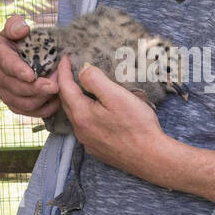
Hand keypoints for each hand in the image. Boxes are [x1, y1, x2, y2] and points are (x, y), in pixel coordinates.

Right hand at [0, 15, 60, 118]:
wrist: (19, 54)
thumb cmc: (20, 40)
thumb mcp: (15, 27)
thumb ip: (15, 25)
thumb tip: (22, 30)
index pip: (6, 64)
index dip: (18, 71)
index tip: (31, 75)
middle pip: (16, 88)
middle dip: (37, 88)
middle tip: (56, 84)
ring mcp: (6, 94)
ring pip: (24, 103)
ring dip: (43, 98)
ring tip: (59, 89)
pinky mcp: (16, 105)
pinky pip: (30, 112)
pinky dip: (45, 109)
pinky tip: (58, 101)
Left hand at [55, 55, 167, 177]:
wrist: (150, 157)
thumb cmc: (137, 126)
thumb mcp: (116, 95)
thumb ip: (95, 80)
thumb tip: (82, 70)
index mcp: (82, 114)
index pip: (65, 87)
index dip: (63, 70)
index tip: (64, 57)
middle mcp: (80, 130)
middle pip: (66, 102)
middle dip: (65, 85)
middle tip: (68, 70)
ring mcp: (88, 141)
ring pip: (75, 116)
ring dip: (74, 100)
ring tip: (80, 88)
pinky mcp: (97, 149)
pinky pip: (85, 127)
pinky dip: (84, 114)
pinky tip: (94, 111)